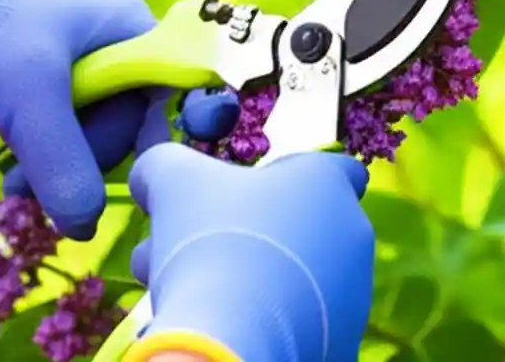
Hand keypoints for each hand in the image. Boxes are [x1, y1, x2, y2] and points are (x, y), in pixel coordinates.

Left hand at [0, 0, 238, 239]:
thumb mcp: (26, 99)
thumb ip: (63, 163)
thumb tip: (85, 227)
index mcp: (130, 26)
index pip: (159, 98)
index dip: (140, 144)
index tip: (105, 182)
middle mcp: (114, 38)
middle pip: (124, 120)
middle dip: (81, 161)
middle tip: (36, 189)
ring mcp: (80, 54)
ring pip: (89, 127)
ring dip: (56, 163)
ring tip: (15, 185)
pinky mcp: (46, 70)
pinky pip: (61, 121)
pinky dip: (40, 148)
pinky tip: (14, 169)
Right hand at [126, 142, 373, 361]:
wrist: (231, 339)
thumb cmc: (213, 241)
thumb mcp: (173, 181)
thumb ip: (165, 164)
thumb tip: (153, 175)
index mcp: (327, 185)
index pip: (338, 169)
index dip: (292, 175)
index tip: (254, 192)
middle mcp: (351, 234)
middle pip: (296, 225)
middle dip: (241, 233)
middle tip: (187, 250)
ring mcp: (351, 291)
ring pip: (294, 276)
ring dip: (246, 277)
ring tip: (187, 293)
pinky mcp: (341, 340)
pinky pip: (298, 322)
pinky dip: (264, 322)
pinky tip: (222, 328)